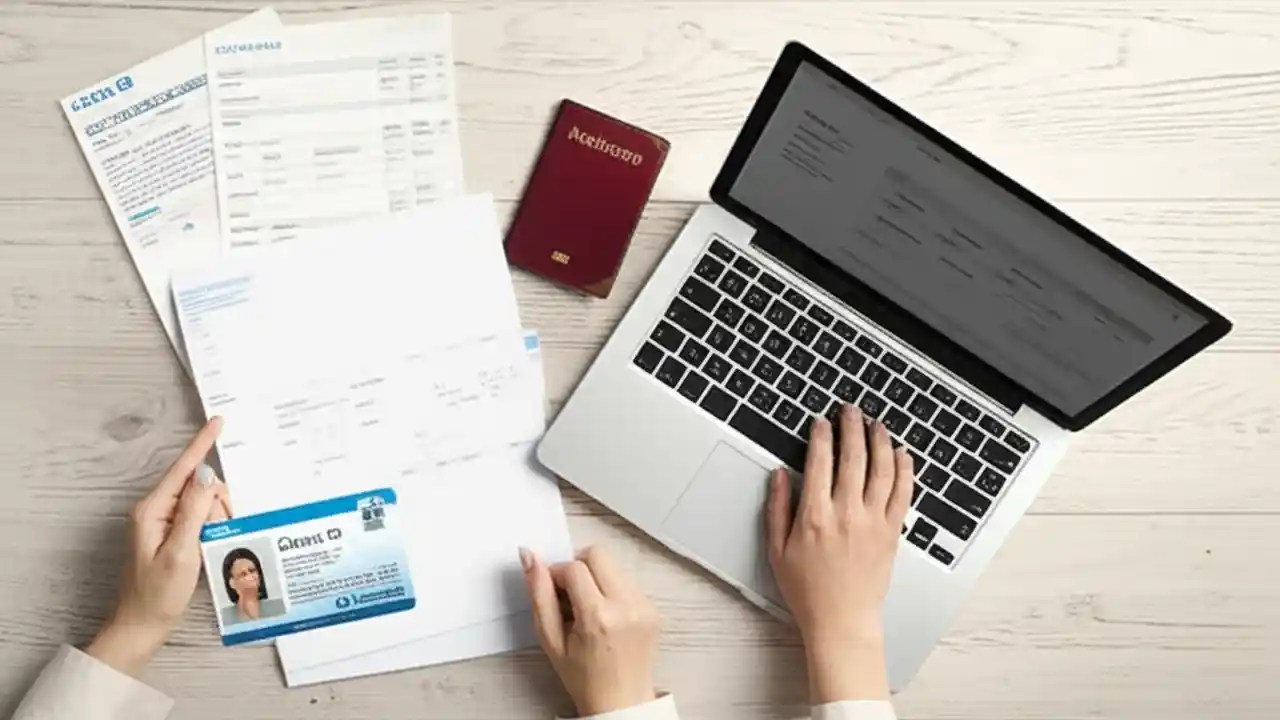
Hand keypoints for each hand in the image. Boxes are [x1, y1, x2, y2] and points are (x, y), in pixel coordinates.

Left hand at [87, 418, 231, 675]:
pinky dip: (211, 526)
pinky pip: (199, 517)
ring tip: (211, 545)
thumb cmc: (158, 594)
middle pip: (198, 485)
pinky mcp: (171, 534)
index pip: (183, 469)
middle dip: (217, 501)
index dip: (202, 444)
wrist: (141, 626)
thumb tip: (208, 476)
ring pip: (203, 501)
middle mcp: (156, 510)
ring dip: (216, 517)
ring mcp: (163, 522)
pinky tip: (211, 544)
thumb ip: (194, 511)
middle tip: (218, 531)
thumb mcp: (181, 551)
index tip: (218, 420)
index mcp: (153, 510)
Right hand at [522, 545, 660, 716]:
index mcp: (599, 617)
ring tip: (587, 608)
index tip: (552, 592)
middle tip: (569, 594)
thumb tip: (529, 556)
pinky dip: (611, 589)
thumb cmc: (583, 678)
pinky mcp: (654, 608)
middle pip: (598, 554)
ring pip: (613, 565)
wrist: (621, 702)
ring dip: (595, 577)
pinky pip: (626, 581)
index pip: (574, 567)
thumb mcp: (550, 640)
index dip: (556, 574)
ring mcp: (645, 606)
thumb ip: (539, 595)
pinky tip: (604, 615)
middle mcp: (627, 606)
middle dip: (577, 566)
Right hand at [766, 405, 911, 701]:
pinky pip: (903, 492)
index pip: (819, 461)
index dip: (821, 435)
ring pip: (882, 468)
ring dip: (880, 440)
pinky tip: (902, 454)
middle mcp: (846, 513)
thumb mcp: (777, 549)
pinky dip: (905, 469)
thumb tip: (779, 475)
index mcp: (814, 515)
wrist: (842, 620)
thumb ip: (776, 508)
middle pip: (853, 456)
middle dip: (851, 427)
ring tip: (876, 424)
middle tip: (850, 411)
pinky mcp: (892, 532)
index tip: (821, 422)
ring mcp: (873, 521)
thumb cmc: (808, 590)